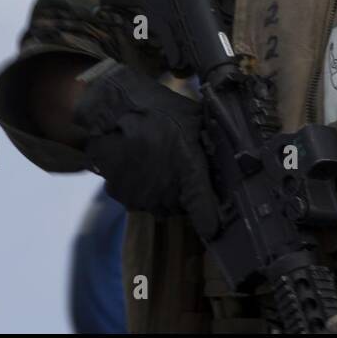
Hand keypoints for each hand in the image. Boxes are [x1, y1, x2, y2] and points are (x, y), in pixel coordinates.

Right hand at [73, 63, 220, 238]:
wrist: (111, 108)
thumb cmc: (156, 109)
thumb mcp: (192, 117)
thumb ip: (208, 140)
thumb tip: (225, 150)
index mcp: (189, 172)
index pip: (204, 210)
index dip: (210, 221)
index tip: (215, 229)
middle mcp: (167, 192)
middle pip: (182, 206)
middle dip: (184, 192)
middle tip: (179, 166)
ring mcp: (143, 197)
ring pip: (161, 203)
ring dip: (163, 190)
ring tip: (157, 161)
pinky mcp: (121, 196)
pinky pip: (139, 198)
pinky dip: (141, 187)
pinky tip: (139, 165)